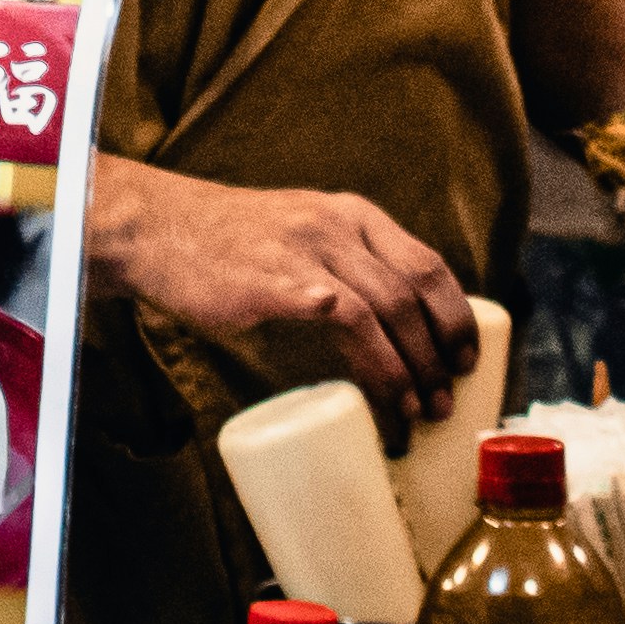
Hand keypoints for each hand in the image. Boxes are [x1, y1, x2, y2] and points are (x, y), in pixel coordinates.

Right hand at [89, 156, 473, 439]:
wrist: (157, 227)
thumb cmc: (228, 242)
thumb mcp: (301, 232)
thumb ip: (344, 264)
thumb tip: (391, 332)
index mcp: (351, 214)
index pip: (428, 264)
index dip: (457, 315)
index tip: (467, 358)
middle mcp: (336, 225)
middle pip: (413, 291)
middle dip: (440, 351)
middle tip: (446, 398)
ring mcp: (304, 250)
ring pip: (383, 308)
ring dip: (409, 366)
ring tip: (417, 408)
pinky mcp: (273, 281)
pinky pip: (336, 314)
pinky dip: (366, 350)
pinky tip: (380, 382)